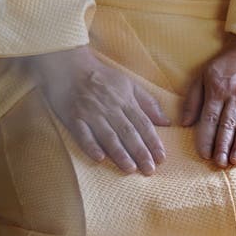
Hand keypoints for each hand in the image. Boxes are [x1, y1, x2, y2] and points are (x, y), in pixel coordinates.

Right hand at [25, 46, 168, 174]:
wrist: (68, 64)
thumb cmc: (101, 76)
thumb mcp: (128, 84)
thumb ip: (148, 103)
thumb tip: (167, 122)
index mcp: (125, 101)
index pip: (143, 124)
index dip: (153, 142)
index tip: (162, 158)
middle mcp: (110, 108)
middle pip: (128, 133)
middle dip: (140, 152)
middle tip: (150, 170)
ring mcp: (91, 113)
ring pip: (108, 136)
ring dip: (120, 153)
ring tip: (130, 169)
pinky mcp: (73, 117)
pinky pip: (82, 134)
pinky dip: (90, 146)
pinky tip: (99, 158)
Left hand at [182, 34, 235, 167]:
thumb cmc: (226, 65)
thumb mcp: (203, 75)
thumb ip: (192, 99)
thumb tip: (185, 123)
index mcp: (218, 90)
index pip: (210, 119)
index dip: (206, 138)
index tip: (204, 154)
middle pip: (228, 125)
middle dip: (222, 146)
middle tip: (219, 163)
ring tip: (235, 160)